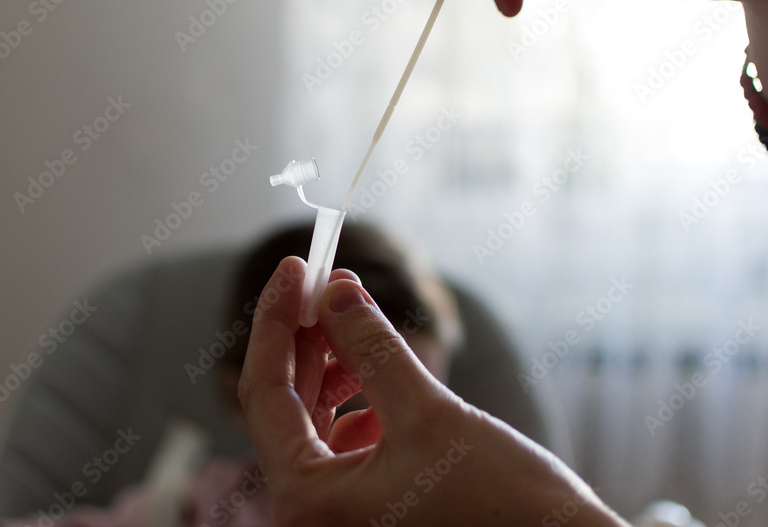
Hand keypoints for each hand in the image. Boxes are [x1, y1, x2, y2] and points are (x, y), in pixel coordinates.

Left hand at [238, 256, 627, 525]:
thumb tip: (334, 292)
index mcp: (307, 502)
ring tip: (355, 321)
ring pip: (313, 424)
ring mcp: (339, 517)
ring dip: (331, 366)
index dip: (275, 322)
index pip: (264, 393)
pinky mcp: (370, 513)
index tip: (295, 267)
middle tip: (328, 281)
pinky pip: (341, 445)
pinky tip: (376, 377)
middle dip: (305, 338)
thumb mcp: (427, 414)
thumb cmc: (502, 507)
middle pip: (284, 406)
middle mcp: (311, 517)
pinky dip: (354, 402)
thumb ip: (371, 348)